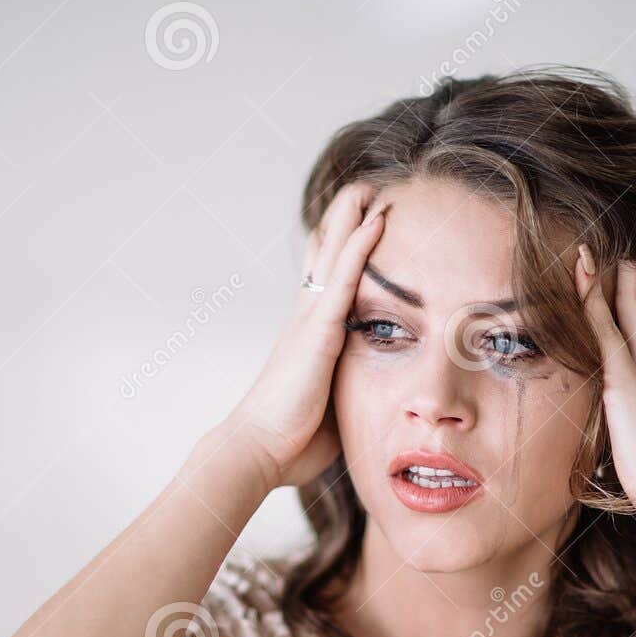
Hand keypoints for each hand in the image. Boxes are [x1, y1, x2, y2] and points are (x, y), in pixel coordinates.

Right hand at [220, 181, 387, 488]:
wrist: (258, 451)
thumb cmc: (289, 443)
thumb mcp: (327, 410)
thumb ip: (344, 394)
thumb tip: (371, 407)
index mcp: (306, 341)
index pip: (323, 287)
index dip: (337, 255)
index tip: (353, 227)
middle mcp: (303, 322)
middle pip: (324, 258)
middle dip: (341, 223)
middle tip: (360, 190)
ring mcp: (309, 323)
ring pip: (333, 256)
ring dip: (351, 218)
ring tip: (368, 186)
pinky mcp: (318, 332)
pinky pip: (345, 279)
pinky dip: (361, 248)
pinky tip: (377, 220)